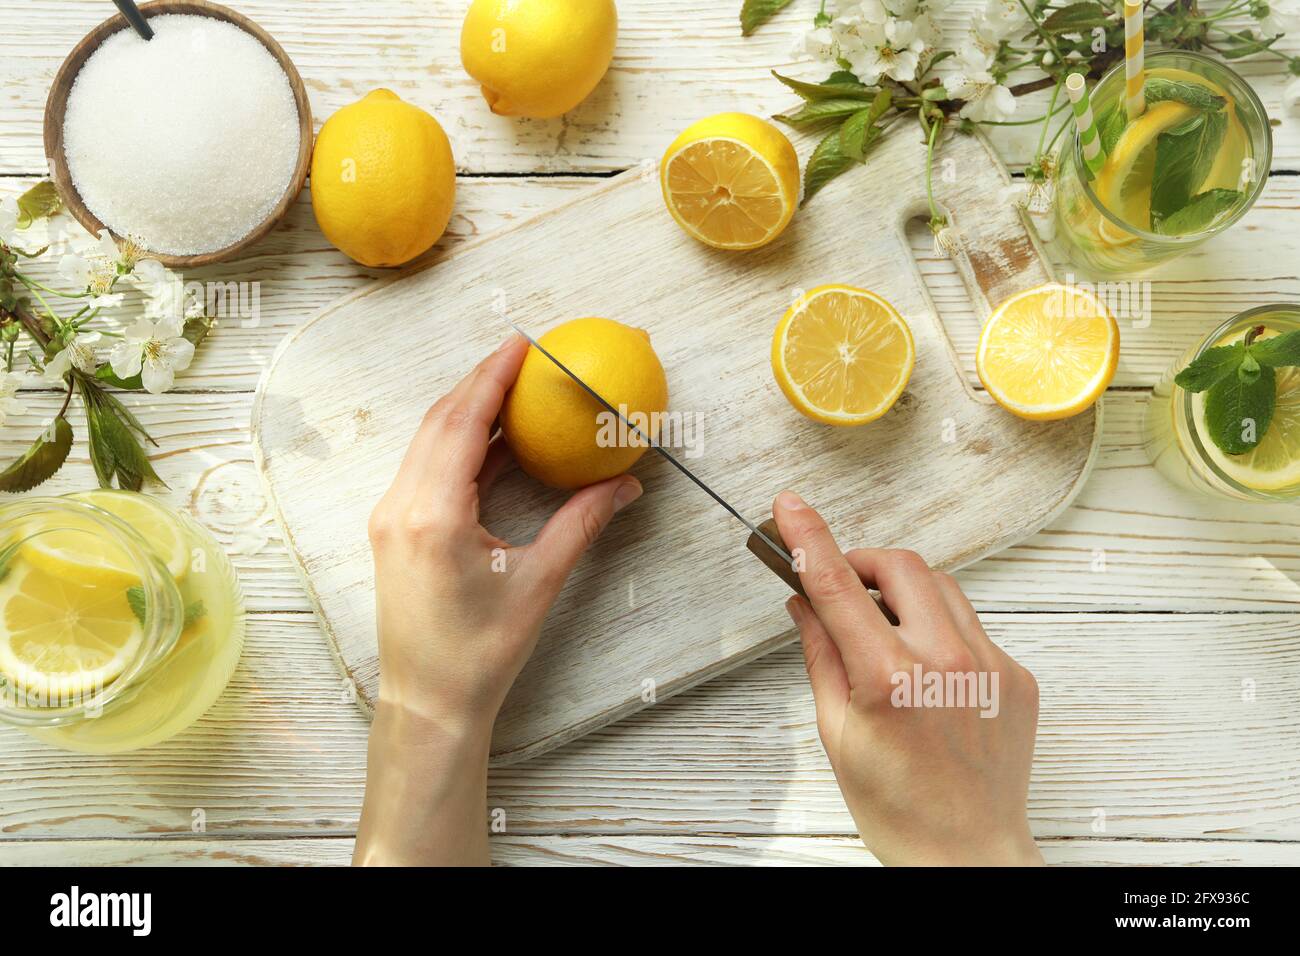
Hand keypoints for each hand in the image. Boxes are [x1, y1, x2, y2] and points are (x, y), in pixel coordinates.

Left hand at [354, 335, 641, 864]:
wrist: (428, 701)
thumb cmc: (479, 654)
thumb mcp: (537, 583)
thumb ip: (581, 524)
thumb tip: (625, 485)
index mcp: (433, 516)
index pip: (462, 423)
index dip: (492, 376)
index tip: (522, 344)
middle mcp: (402, 507)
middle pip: (440, 420)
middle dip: (481, 381)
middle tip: (523, 355)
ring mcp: (391, 517)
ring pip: (428, 440)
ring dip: (467, 408)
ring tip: (511, 385)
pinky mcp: (394, 529)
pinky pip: (425, 465)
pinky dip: (457, 441)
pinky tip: (493, 438)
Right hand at [772, 491, 1043, 866]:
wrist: (967, 855)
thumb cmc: (898, 808)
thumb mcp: (837, 734)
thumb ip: (821, 657)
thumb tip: (804, 604)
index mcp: (891, 680)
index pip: (840, 587)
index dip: (810, 538)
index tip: (790, 508)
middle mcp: (947, 662)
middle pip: (902, 564)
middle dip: (864, 561)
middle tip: (842, 585)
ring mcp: (990, 666)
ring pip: (943, 586)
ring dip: (904, 592)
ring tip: (884, 631)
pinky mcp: (1017, 675)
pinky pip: (971, 624)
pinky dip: (939, 628)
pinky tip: (925, 669)